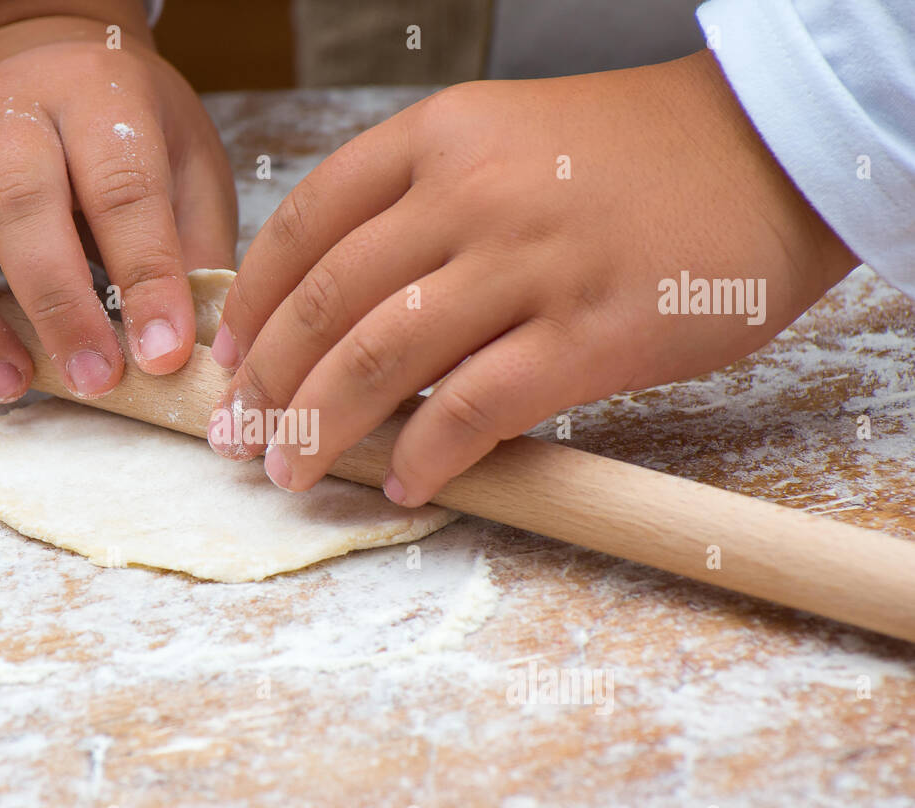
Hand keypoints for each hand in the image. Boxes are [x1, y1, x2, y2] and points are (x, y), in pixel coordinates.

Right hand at [0, 0, 235, 401]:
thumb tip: (197, 351)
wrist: (41, 56)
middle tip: (93, 377)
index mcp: (98, 102)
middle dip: (55, 301)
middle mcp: (7, 114)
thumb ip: (191, 249)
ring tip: (6, 384)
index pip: (121, 188)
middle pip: (15, 199)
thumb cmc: (125, 131)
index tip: (163, 355)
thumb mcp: (186, 166)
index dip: (145, 277)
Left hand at [208, 51, 856, 504]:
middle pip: (328, 302)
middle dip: (268, 383)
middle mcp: (471, 193)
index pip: (304, 224)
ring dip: (322, 428)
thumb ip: (419, 207)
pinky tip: (406, 481)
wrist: (768, 152)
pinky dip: (429, 454)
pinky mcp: (590, 334)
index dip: (252, 305)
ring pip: (382, 358)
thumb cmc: (628, 158)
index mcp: (439, 137)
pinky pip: (476, 408)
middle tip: (242, 436)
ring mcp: (530, 263)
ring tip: (294, 471)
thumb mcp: (505, 141)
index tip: (228, 358)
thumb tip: (337, 309)